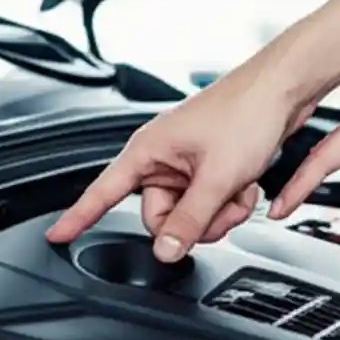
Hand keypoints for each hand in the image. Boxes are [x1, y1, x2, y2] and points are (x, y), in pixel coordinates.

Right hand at [46, 68, 313, 261]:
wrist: (283, 89)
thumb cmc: (246, 112)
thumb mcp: (217, 176)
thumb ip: (190, 219)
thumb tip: (166, 251)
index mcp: (148, 150)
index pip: (103, 191)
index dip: (79, 216)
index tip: (57, 234)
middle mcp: (163, 157)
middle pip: (160, 217)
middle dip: (194, 222)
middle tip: (220, 207)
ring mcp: (188, 164)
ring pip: (190, 215)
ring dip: (219, 212)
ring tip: (239, 190)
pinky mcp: (211, 167)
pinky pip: (211, 203)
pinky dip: (231, 201)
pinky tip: (247, 185)